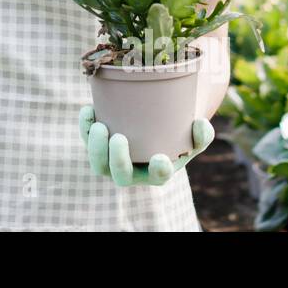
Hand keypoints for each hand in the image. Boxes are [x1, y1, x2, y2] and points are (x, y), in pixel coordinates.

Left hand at [79, 105, 212, 186]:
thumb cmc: (175, 136)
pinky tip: (88, 109)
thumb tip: (200, 123)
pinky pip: (87, 141)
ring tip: (99, 126)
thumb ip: (202, 133)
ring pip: (99, 164)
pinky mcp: (98, 146)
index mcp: (158, 171)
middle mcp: (133, 171)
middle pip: (120, 175)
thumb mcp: (192, 137)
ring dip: (95, 147)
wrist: (153, 127)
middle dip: (117, 159)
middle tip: (119, 137)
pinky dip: (84, 127)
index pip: (158, 177)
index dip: (159, 171)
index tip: (160, 158)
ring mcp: (112, 161)